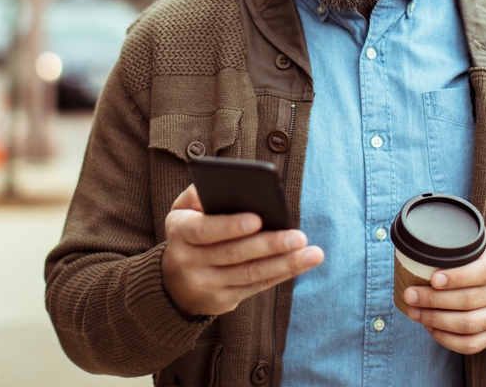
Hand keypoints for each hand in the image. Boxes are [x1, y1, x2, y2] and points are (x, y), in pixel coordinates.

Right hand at [161, 184, 323, 317]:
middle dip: (268, 245)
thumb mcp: (183, 210)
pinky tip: (302, 263)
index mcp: (179, 232)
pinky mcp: (222, 300)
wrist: (173, 282)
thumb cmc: (189, 231)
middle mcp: (188, 261)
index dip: (230, 226)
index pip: (203, 229)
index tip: (258, 219)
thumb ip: (200, 193)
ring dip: (284, 263)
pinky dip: (282, 274)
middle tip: (298, 237)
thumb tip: (232, 184)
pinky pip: (256, 287)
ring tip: (312, 253)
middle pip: (233, 254)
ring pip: (249, 274)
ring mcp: (206, 284)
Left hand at [401, 246, 485, 354]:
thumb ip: (453, 254)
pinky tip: (430, 327)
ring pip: (468, 324)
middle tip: (411, 296)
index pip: (482, 272)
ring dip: (436, 320)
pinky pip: (470, 344)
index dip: (457, 278)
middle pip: (469, 300)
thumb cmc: (478, 266)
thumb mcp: (473, 252)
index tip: (433, 279)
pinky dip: (446, 338)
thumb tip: (417, 258)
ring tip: (415, 312)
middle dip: (434, 299)